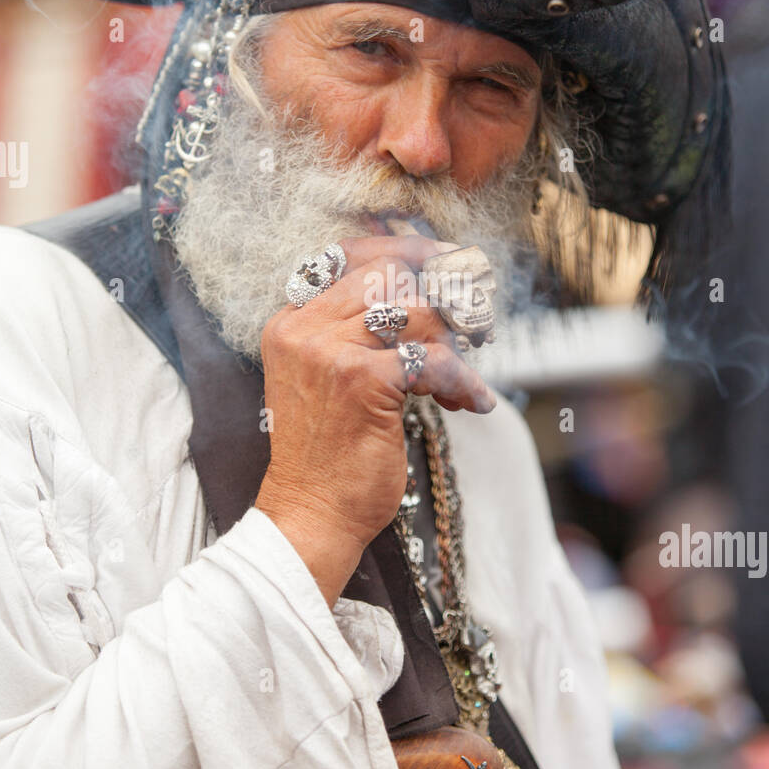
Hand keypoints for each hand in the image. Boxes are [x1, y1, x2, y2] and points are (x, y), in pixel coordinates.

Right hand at [255, 236, 496, 604]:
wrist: (310, 514)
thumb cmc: (329, 456)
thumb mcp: (329, 380)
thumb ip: (358, 335)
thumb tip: (425, 295)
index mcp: (291, 322)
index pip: (351, 257)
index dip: (407, 253)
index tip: (448, 268)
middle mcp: (305, 329)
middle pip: (390, 274)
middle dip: (444, 291)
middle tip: (476, 325)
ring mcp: (331, 351)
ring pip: (418, 311)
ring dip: (457, 340)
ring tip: (466, 376)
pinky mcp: (364, 381)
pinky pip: (434, 360)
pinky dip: (463, 381)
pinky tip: (472, 403)